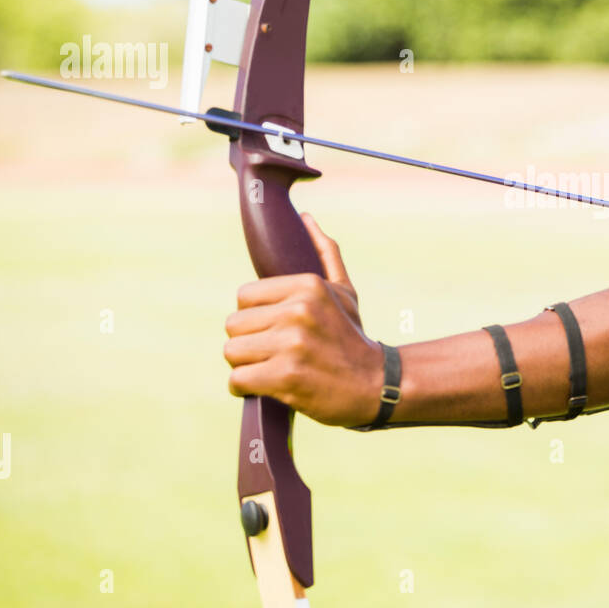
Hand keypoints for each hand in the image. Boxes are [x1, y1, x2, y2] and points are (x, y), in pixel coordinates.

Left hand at [224, 213, 382, 426]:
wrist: (376, 384)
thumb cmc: (352, 337)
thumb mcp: (344, 292)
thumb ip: (325, 253)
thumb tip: (306, 218)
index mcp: (308, 285)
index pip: (244, 296)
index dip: (254, 317)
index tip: (272, 330)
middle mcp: (299, 310)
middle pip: (233, 325)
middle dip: (248, 342)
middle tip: (272, 353)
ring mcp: (292, 344)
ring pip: (232, 352)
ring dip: (245, 366)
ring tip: (269, 368)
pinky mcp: (286, 377)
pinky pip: (237, 380)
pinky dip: (244, 389)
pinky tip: (264, 388)